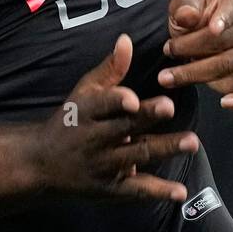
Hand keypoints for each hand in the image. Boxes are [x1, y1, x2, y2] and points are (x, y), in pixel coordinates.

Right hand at [30, 34, 197, 202]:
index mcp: (87, 111)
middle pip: (124, 127)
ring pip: (135, 155)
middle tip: (169, 107)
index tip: (132, 98)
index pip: (102, 104)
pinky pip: (136, 189)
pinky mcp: (110, 188)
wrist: (41, 163)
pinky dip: (158, 191)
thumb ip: (110, 69)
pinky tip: (180, 191)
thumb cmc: (70, 120)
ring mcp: (103, 164)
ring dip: (164, 148)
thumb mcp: (84, 91)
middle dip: (146, 117)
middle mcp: (94, 138)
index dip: (116, 100)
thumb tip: (127, 40)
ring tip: (191, 141)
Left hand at [158, 0, 232, 109]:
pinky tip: (225, 103)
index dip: (225, 17)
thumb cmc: (204, 18)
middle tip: (167, 50)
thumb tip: (187, 16)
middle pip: (226, 40)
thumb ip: (184, 7)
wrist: (229, 34)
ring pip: (231, 65)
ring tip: (169, 77)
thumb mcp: (190, 5)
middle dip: (190, 47)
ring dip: (196, 73)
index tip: (212, 29)